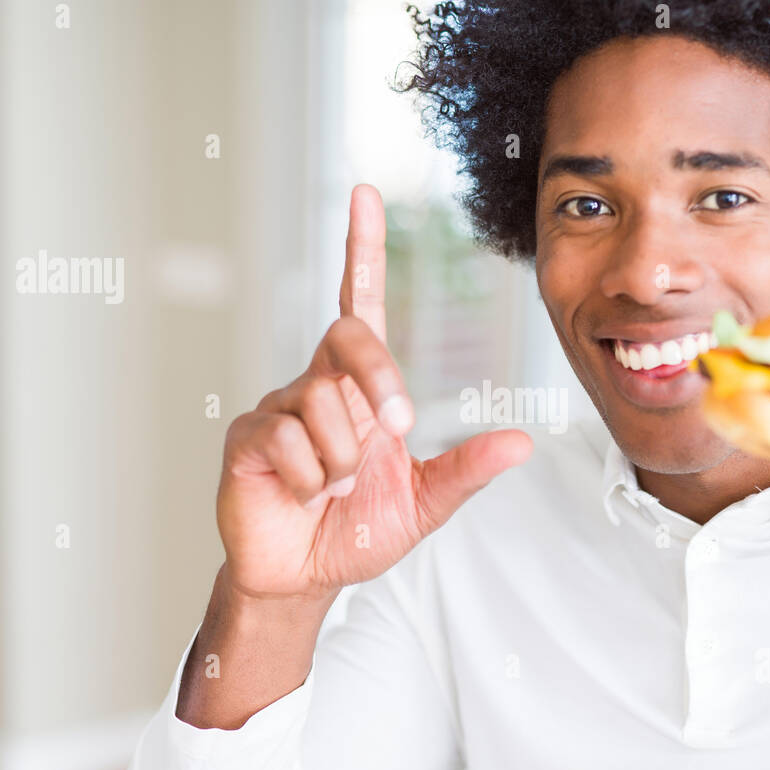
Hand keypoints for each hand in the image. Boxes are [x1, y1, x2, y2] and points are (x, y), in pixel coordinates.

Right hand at [216, 184, 532, 603]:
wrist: (305, 576)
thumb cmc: (357, 530)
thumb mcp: (423, 503)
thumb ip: (466, 469)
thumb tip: (521, 442)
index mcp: (361, 389)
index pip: (358, 303)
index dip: (361, 249)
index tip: (365, 194)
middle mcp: (318, 384)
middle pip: (348, 336)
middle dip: (379, 381)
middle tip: (396, 430)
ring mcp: (280, 408)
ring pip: (324, 404)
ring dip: (342, 461)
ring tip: (331, 490)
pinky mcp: (248, 438)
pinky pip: (288, 439)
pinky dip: (309, 478)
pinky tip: (301, 495)